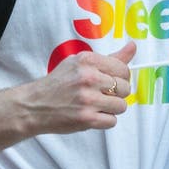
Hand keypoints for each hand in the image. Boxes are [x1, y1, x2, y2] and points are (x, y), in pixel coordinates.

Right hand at [19, 41, 136, 134]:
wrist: (35, 105)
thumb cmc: (59, 83)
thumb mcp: (80, 62)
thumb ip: (110, 57)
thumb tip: (133, 47)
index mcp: (87, 60)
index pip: (123, 68)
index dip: (122, 77)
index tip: (113, 80)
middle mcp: (89, 77)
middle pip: (125, 88)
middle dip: (117, 93)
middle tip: (103, 94)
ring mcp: (88, 99)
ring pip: (121, 106)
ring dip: (112, 108)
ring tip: (98, 105)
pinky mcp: (86, 118)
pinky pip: (112, 121)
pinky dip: (105, 120)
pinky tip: (93, 114)